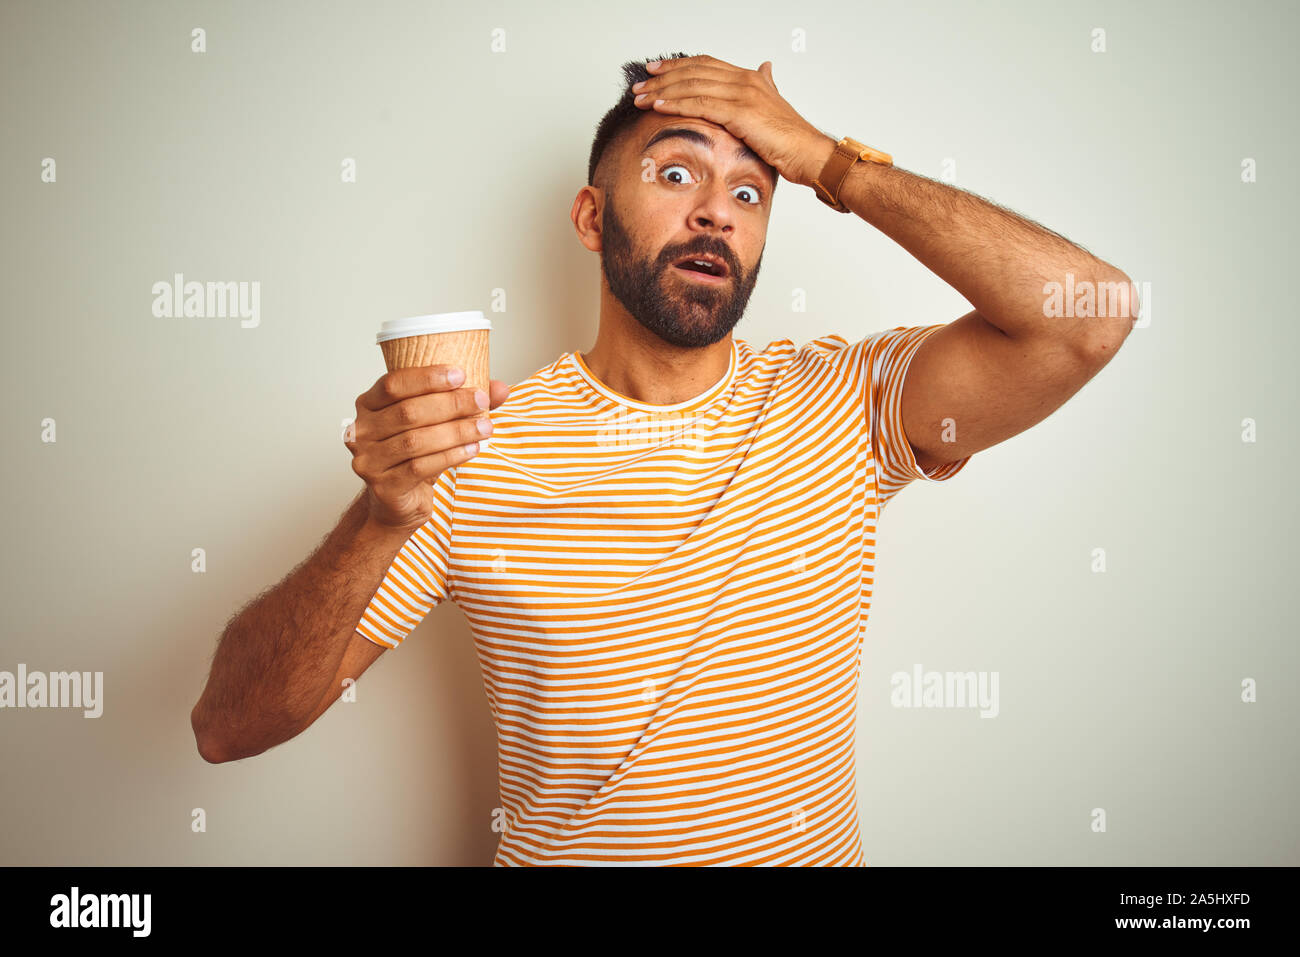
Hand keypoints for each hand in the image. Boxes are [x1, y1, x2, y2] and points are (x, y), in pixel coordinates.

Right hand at [346, 366, 509, 531]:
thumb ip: (464, 403)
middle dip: (450, 405)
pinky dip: (451, 456)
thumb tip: (502, 388)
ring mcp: (368, 460)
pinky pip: (421, 467)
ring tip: (485, 428)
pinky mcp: (383, 486)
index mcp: (367, 405)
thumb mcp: (435, 424)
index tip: (460, 375)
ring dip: (456, 432)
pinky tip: (472, 449)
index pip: (393, 384)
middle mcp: (360, 431)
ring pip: (416, 441)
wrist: (396, 503)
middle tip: (480, 402)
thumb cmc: (414, 456)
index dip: (427, 378)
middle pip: (408, 412)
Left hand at [631, 55, 833, 188]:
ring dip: (662, 89)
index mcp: (751, 78)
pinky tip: (658, 105)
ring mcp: (743, 94)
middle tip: (640, 82)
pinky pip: (700, 104)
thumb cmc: (792, 140)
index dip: (679, 65)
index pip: (706, 64)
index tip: (656, 70)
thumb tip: (766, 67)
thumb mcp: (775, 106)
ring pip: (693, 85)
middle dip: (663, 76)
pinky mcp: (740, 112)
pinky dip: (676, 103)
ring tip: (640, 96)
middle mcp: (745, 80)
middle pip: (695, 71)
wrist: (810, 154)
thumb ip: (766, 85)